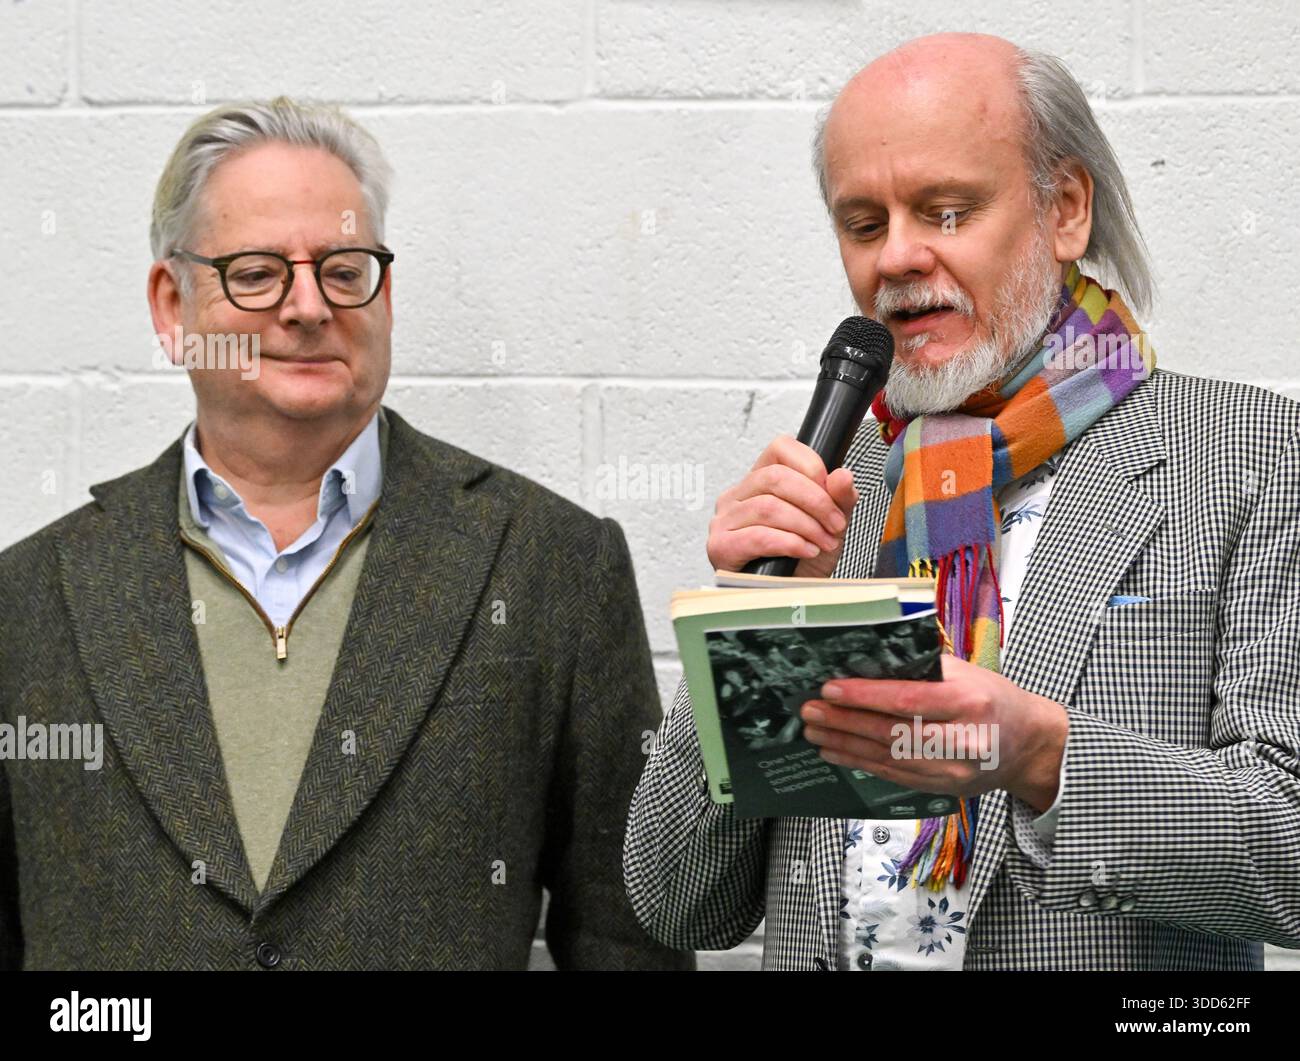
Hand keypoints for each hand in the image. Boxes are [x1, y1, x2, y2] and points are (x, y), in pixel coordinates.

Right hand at [707, 435, 858, 577]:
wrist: (789, 601)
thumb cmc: (802, 563)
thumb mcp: (829, 526)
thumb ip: (839, 499)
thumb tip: (842, 476)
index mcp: (759, 481)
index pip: (780, 449)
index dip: (811, 465)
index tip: (831, 491)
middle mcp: (737, 495)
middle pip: (776, 477)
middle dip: (815, 501)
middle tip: (836, 524)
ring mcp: (724, 520)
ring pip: (769, 507)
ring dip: (806, 526)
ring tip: (823, 543)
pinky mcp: (720, 547)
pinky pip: (758, 536)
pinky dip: (789, 543)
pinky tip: (805, 551)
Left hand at [799, 654, 1067, 810]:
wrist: (1029, 745)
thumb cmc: (994, 699)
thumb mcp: (968, 672)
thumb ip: (923, 668)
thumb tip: (869, 663)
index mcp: (970, 702)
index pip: (908, 699)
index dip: (865, 695)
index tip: (830, 688)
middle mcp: (962, 740)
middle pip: (892, 732)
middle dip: (844, 722)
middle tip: (810, 711)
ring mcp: (952, 770)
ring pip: (888, 758)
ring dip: (844, 745)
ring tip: (813, 732)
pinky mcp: (941, 788)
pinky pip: (893, 776)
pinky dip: (860, 763)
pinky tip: (836, 753)